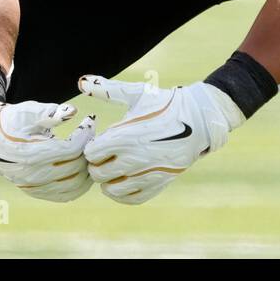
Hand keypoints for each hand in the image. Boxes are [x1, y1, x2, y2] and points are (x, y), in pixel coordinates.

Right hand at [0, 98, 96, 202]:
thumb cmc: (11, 121)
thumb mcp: (28, 111)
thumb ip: (50, 112)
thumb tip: (73, 112)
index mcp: (29, 153)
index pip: (69, 149)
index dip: (84, 134)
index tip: (89, 120)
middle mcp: (31, 174)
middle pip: (74, 167)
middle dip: (87, 150)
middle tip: (91, 135)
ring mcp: (33, 187)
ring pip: (73, 186)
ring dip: (86, 169)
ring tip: (88, 150)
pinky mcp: (35, 192)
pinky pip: (64, 195)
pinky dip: (79, 185)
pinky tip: (82, 168)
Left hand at [78, 75, 243, 204]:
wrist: (198, 120)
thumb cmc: (164, 104)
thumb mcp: (137, 93)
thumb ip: (106, 89)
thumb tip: (81, 82)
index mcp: (125, 136)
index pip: (90, 154)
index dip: (91, 147)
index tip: (100, 140)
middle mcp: (134, 158)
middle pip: (97, 173)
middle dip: (97, 164)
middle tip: (105, 155)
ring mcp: (146, 174)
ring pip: (111, 190)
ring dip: (107, 180)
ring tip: (114, 168)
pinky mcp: (158, 184)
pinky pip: (130, 198)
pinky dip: (123, 193)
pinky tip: (124, 179)